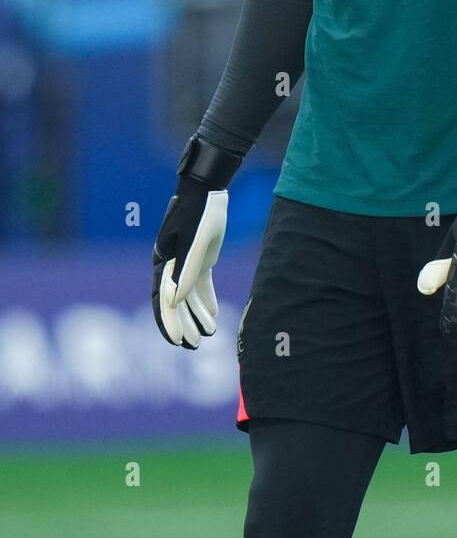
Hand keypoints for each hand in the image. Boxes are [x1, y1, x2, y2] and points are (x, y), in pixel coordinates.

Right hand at [152, 176, 227, 348]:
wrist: (208, 190)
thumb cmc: (200, 213)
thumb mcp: (195, 243)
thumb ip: (186, 271)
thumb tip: (176, 302)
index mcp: (163, 261)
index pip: (162, 299)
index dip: (168, 321)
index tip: (177, 341)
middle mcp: (170, 264)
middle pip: (173, 302)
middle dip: (181, 324)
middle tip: (193, 346)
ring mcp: (184, 262)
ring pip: (188, 296)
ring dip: (196, 315)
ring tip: (209, 334)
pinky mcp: (200, 258)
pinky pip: (200, 284)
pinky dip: (206, 299)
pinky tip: (213, 314)